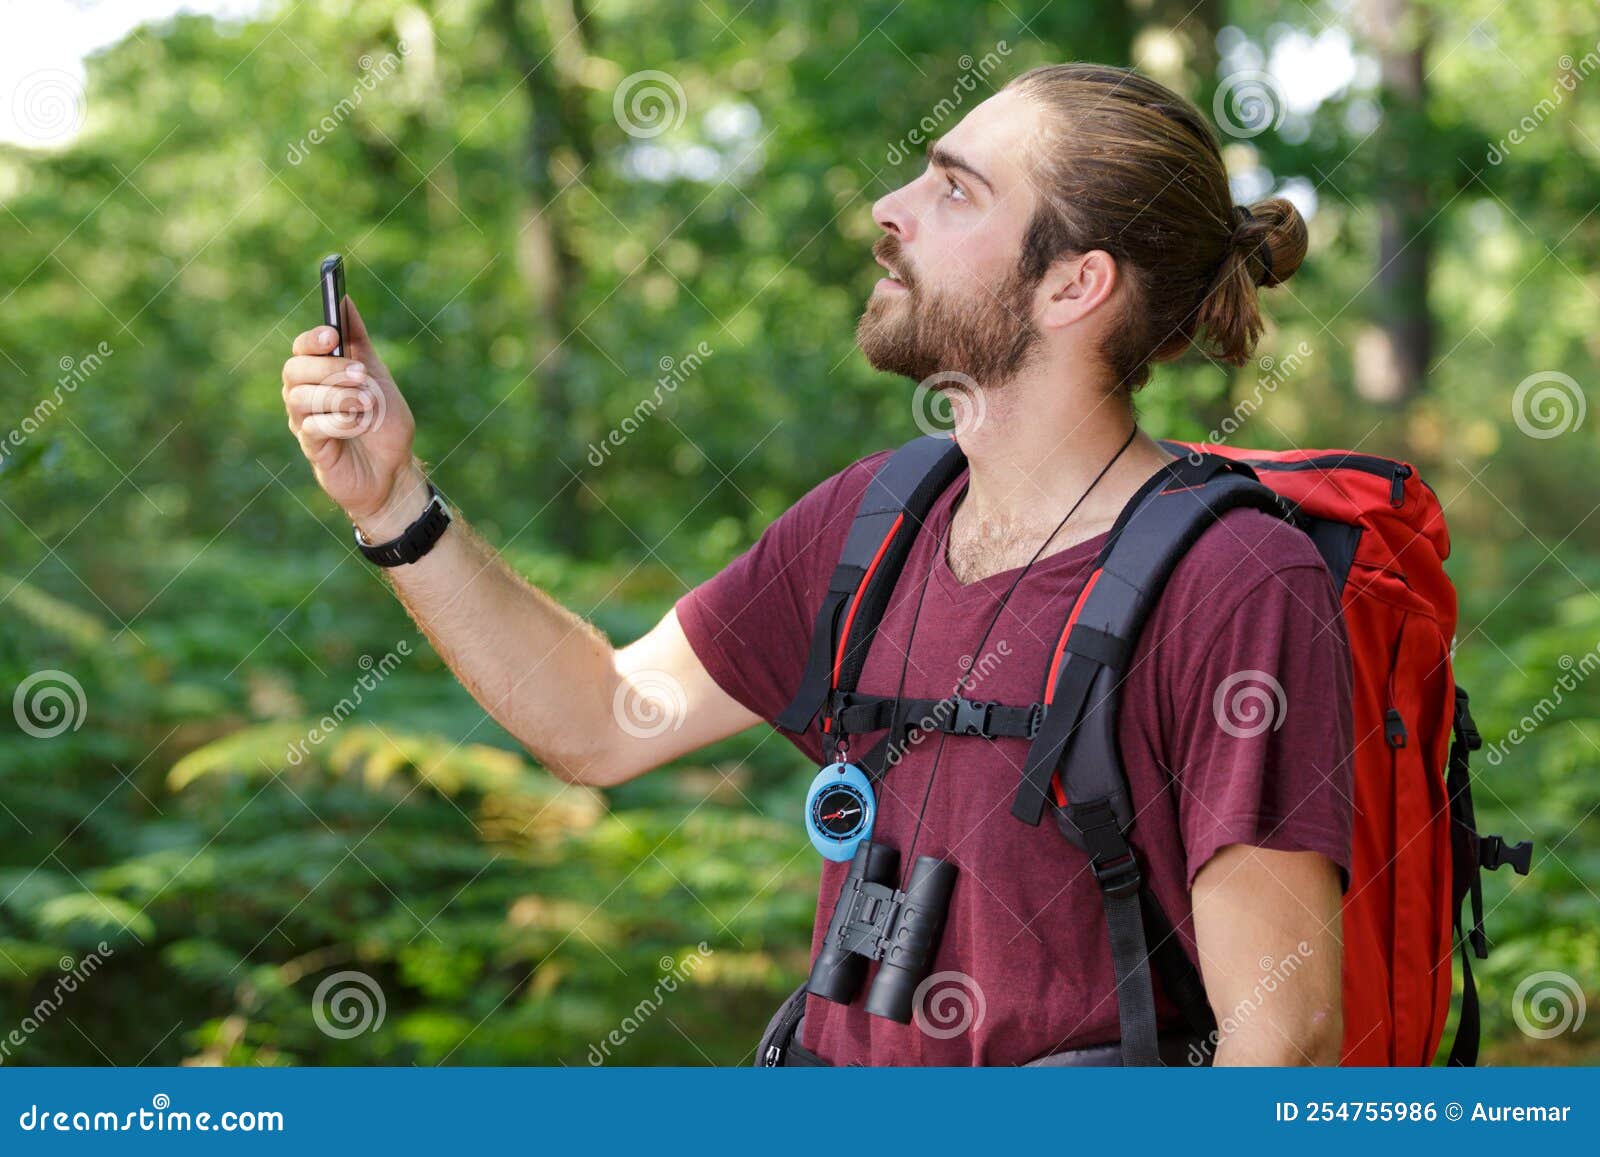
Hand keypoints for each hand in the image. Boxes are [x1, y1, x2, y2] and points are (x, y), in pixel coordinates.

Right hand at [282, 297, 424, 538]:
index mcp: (320, 375)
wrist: (394, 472)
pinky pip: (313, 427)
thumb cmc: (384, 425)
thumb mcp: (378, 377)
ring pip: (301, 397)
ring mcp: (304, 422)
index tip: (330, 333)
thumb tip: (345, 299)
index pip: (301, 348)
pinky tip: (358, 426)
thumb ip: (359, 342)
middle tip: (360, 374)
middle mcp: (304, 395)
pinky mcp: (312, 448)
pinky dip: (339, 422)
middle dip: (329, 368)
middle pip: (294, 370)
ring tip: (367, 404)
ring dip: (339, 397)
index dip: (311, 339)